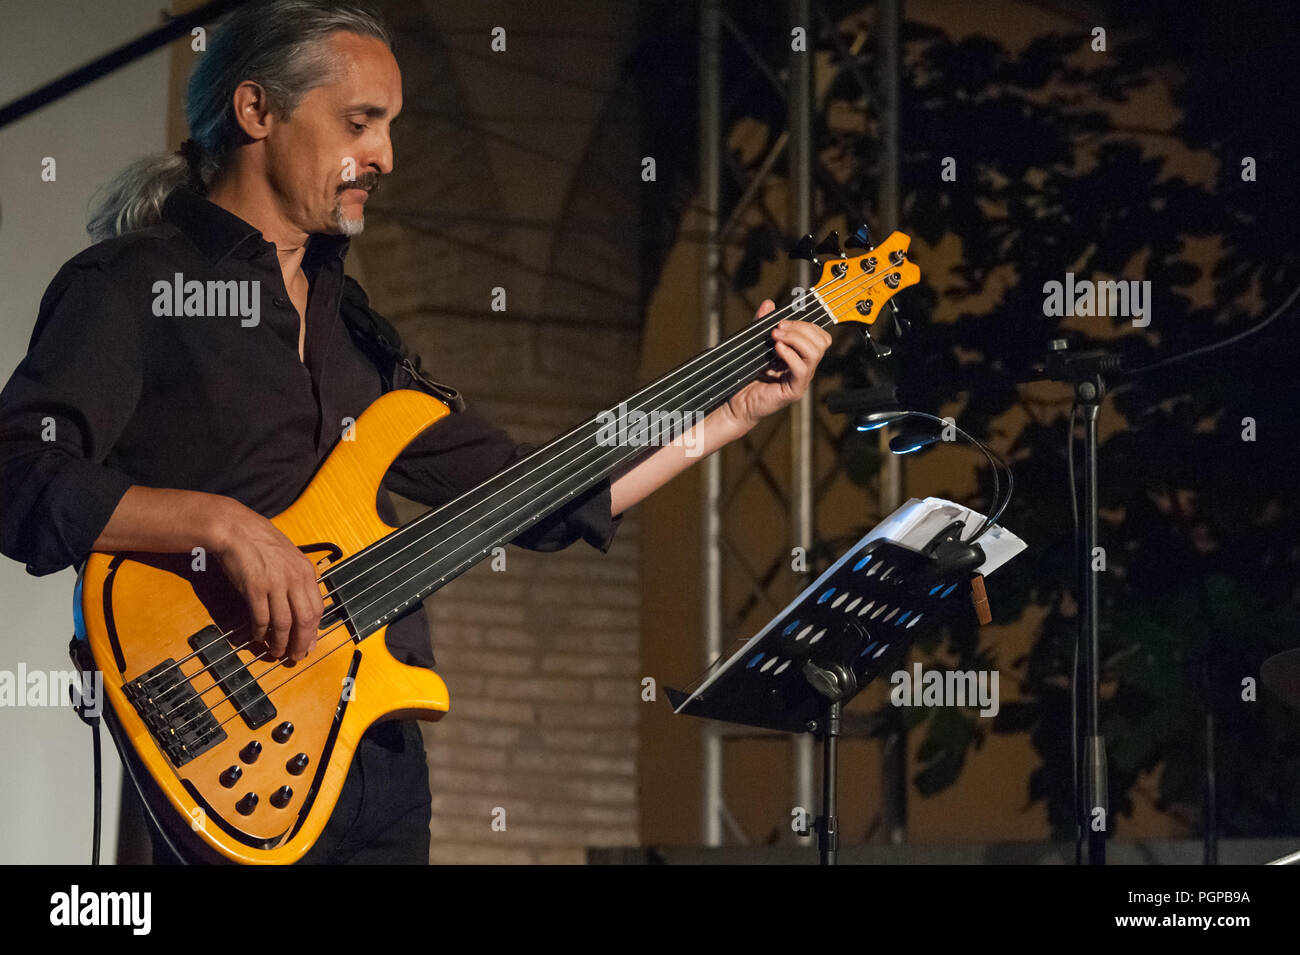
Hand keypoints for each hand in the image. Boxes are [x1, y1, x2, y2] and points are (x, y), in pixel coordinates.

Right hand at [208, 499, 322, 661]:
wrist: (236, 529)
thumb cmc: (261, 543)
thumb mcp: (290, 558)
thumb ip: (298, 580)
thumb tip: (301, 607)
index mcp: (307, 572)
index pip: (318, 608)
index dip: (314, 631)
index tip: (309, 644)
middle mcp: (295, 579)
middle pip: (304, 620)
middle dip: (301, 643)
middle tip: (295, 657)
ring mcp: (275, 584)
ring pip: (283, 624)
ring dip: (280, 643)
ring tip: (276, 653)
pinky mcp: (254, 588)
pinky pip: (261, 618)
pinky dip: (260, 633)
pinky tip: (258, 638)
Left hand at [724, 299, 833, 428]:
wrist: (737, 402)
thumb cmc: (747, 376)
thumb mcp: (755, 343)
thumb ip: (762, 323)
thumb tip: (769, 304)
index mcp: (800, 356)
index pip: (819, 336)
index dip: (805, 324)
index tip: (783, 321)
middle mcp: (805, 366)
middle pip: (821, 342)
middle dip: (801, 328)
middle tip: (779, 328)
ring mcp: (801, 379)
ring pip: (815, 353)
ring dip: (796, 339)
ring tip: (776, 337)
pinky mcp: (794, 390)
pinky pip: (802, 370)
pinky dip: (790, 355)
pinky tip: (777, 349)